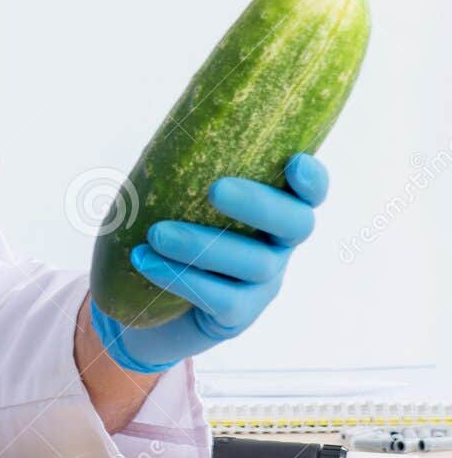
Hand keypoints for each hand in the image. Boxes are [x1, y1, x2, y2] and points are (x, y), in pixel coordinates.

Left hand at [90, 153, 327, 374]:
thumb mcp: (169, 199)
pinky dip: (181, 277)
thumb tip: (163, 141)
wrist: (144, 307)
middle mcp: (276, 246)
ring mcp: (262, 284)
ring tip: (156, 233)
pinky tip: (146, 262)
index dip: (313, 180)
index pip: (307, 193)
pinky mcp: (238, 317)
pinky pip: (222, 298)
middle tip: (216, 190)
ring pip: (254, 263)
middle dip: (259, 204)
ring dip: (202, 245)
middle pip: (294, 225)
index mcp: (268, 211)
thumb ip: (178, 173)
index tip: (296, 162)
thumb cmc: (163, 237)